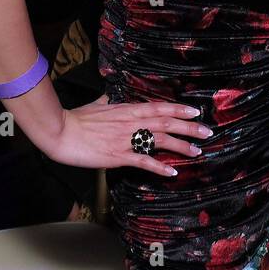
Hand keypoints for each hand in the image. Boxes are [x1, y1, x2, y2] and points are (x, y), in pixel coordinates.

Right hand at [45, 94, 212, 176]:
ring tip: (196, 151)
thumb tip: (108, 97)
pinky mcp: (118, 156)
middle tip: (207, 132)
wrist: (61, 132)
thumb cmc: (76, 118)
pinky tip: (172, 172)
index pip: (159, 107)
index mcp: (127, 110)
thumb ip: (106, 102)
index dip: (179, 110)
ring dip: (181, 146)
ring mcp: (126, 139)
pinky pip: (143, 162)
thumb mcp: (96, 105)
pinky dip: (159, 166)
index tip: (195, 112)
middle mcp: (131, 123)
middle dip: (189, 128)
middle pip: (166, 123)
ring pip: (160, 141)